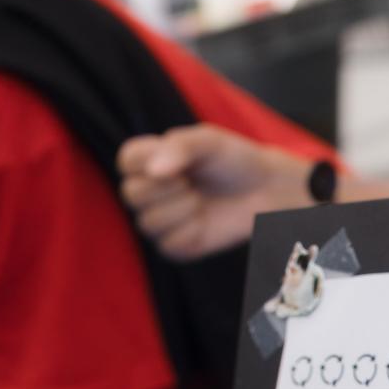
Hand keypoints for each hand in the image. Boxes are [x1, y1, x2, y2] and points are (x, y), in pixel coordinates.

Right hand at [117, 124, 315, 260]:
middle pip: (132, 194)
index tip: (178, 157)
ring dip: (182, 208)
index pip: (126, 161)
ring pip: (148, 223)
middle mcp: (147, 192)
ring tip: (200, 200)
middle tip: (192, 181)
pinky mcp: (173, 247)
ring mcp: (158, 222)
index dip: (149, 161)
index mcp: (148, 162)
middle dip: (168, 187)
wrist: (261, 191)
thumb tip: (154, 171)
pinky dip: (191, 231)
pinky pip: (168, 245)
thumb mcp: (208, 141)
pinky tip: (203, 220)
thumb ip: (180, 147)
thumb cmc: (232, 161)